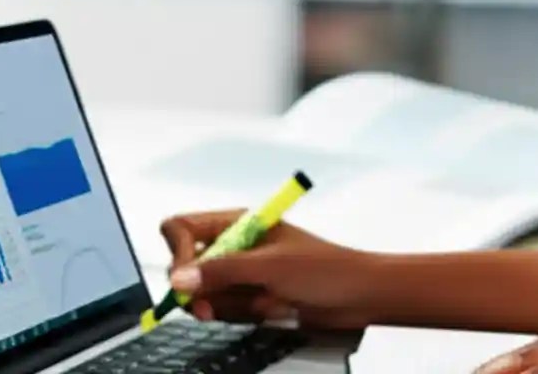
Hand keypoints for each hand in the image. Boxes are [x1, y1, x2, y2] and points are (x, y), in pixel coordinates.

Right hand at [160, 209, 376, 329]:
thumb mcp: (270, 268)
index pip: (183, 229)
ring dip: (224, 305)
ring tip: (257, 305)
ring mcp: (243, 273)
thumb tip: (179, 278)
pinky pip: (225, 309)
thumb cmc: (326, 270)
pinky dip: (240, 315)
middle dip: (198, 289)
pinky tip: (268, 310)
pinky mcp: (252, 296)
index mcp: (239, 223)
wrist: (360, 296)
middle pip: (188, 265)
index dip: (178, 253)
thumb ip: (222, 272)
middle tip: (208, 307)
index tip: (186, 279)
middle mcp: (236, 245)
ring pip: (205, 292)